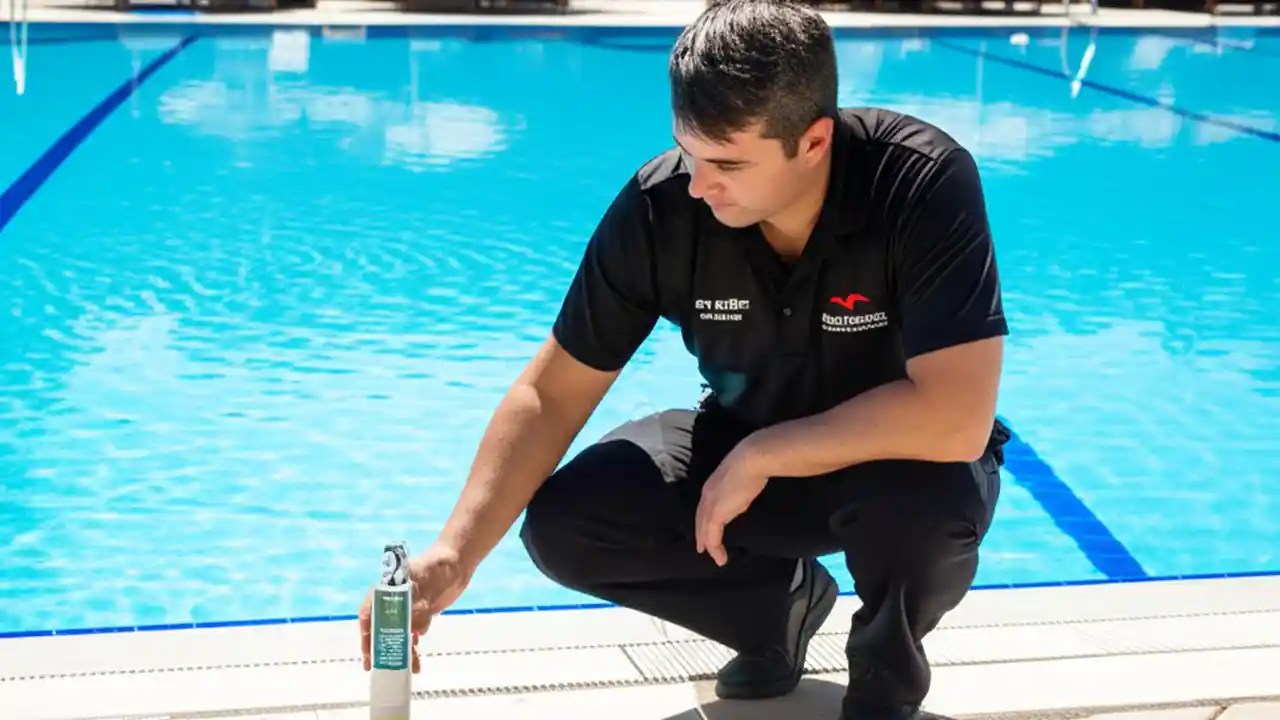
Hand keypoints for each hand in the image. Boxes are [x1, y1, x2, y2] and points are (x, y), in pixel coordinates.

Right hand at [358, 544, 470, 672]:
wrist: (458, 561)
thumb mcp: (424, 585)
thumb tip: (415, 631)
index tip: (367, 653)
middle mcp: (394, 600)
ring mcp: (409, 606)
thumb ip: (418, 608)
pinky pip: (414, 632)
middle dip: (381, 648)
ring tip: (405, 668)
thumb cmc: (437, 565)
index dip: (366, 635)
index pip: (368, 615)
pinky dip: (414, 644)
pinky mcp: (423, 612)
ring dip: (401, 650)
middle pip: (382, 627)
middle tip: (379, 667)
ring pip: (400, 633)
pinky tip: (416, 658)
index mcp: (387, 590)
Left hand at [696, 440, 770, 566]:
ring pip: (705, 529)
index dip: (704, 518)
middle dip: (701, 533)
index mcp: (712, 485)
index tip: (706, 528)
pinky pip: (712, 536)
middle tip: (702, 547)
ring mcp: (710, 504)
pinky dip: (715, 547)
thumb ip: (738, 487)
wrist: (751, 460)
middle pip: (701, 519)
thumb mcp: (742, 477)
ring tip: (712, 555)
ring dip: (708, 544)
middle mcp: (707, 495)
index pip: (705, 506)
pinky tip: (719, 557)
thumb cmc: (751, 463)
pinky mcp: (716, 514)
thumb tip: (744, 492)